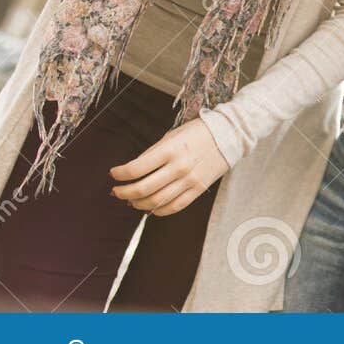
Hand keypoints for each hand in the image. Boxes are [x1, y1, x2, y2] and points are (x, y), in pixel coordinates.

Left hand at [110, 117, 228, 215]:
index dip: (120, 174)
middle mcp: (179, 167)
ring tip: (130, 200)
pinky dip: (158, 210)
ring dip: (138, 203)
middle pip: (143, 188)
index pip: (136, 168)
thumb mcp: (172, 136)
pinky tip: (150, 207)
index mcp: (170, 150)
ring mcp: (189, 180)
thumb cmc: (198, 132)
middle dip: (124, 192)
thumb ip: (153, 153)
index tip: (113, 174)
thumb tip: (132, 171)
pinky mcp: (198, 189)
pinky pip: (174, 206)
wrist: (230, 135)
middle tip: (116, 191)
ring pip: (156, 201)